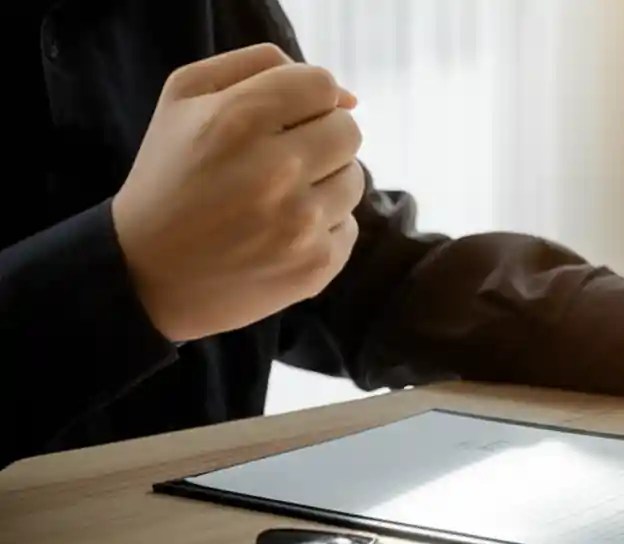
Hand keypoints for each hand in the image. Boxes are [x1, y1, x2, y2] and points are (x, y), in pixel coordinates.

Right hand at [112, 43, 364, 341]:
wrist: (146, 275)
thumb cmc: (171, 174)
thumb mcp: (185, 96)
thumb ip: (261, 66)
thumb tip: (346, 96)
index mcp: (238, 119)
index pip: (321, 84)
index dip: (308, 98)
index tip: (288, 118)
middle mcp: (275, 171)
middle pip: (348, 130)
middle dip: (320, 138)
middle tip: (280, 160)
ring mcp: (299, 222)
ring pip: (354, 179)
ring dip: (323, 184)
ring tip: (275, 200)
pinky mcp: (315, 264)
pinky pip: (349, 226)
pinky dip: (321, 229)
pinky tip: (278, 236)